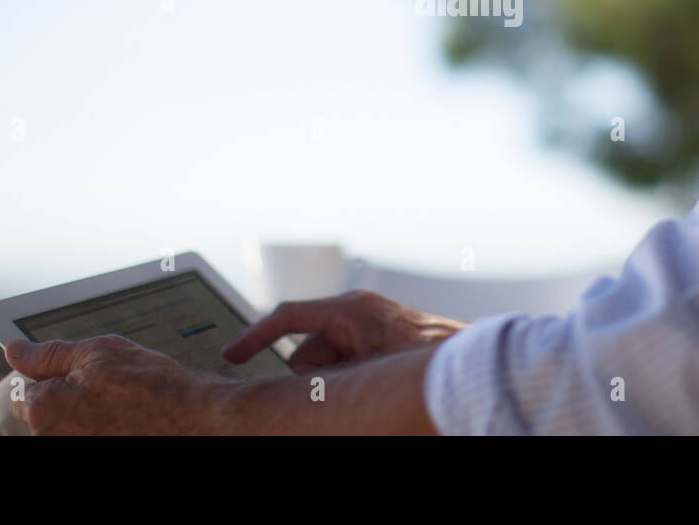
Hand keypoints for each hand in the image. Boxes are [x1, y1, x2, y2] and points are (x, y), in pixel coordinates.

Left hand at [5, 335, 228, 434]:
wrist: (193, 420)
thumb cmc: (149, 387)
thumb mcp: (99, 352)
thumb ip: (49, 353)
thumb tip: (15, 350)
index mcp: (42, 409)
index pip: (21, 391)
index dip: (49, 377)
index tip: (75, 375)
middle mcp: (50, 440)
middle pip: (45, 414)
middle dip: (68, 399)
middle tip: (108, 388)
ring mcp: (72, 449)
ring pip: (68, 428)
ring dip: (86, 417)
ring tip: (123, 406)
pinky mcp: (91, 459)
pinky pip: (88, 436)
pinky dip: (102, 429)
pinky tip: (127, 422)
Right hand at [222, 290, 465, 372]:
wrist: (466, 360)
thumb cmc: (422, 356)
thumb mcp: (363, 370)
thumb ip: (323, 375)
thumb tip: (297, 383)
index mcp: (347, 310)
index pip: (287, 317)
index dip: (254, 337)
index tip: (231, 356)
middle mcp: (353, 313)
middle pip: (307, 351)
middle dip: (314, 376)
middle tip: (342, 387)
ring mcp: (365, 327)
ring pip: (326, 362)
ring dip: (335, 380)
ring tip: (368, 386)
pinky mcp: (376, 340)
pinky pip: (346, 362)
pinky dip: (349, 378)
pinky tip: (371, 386)